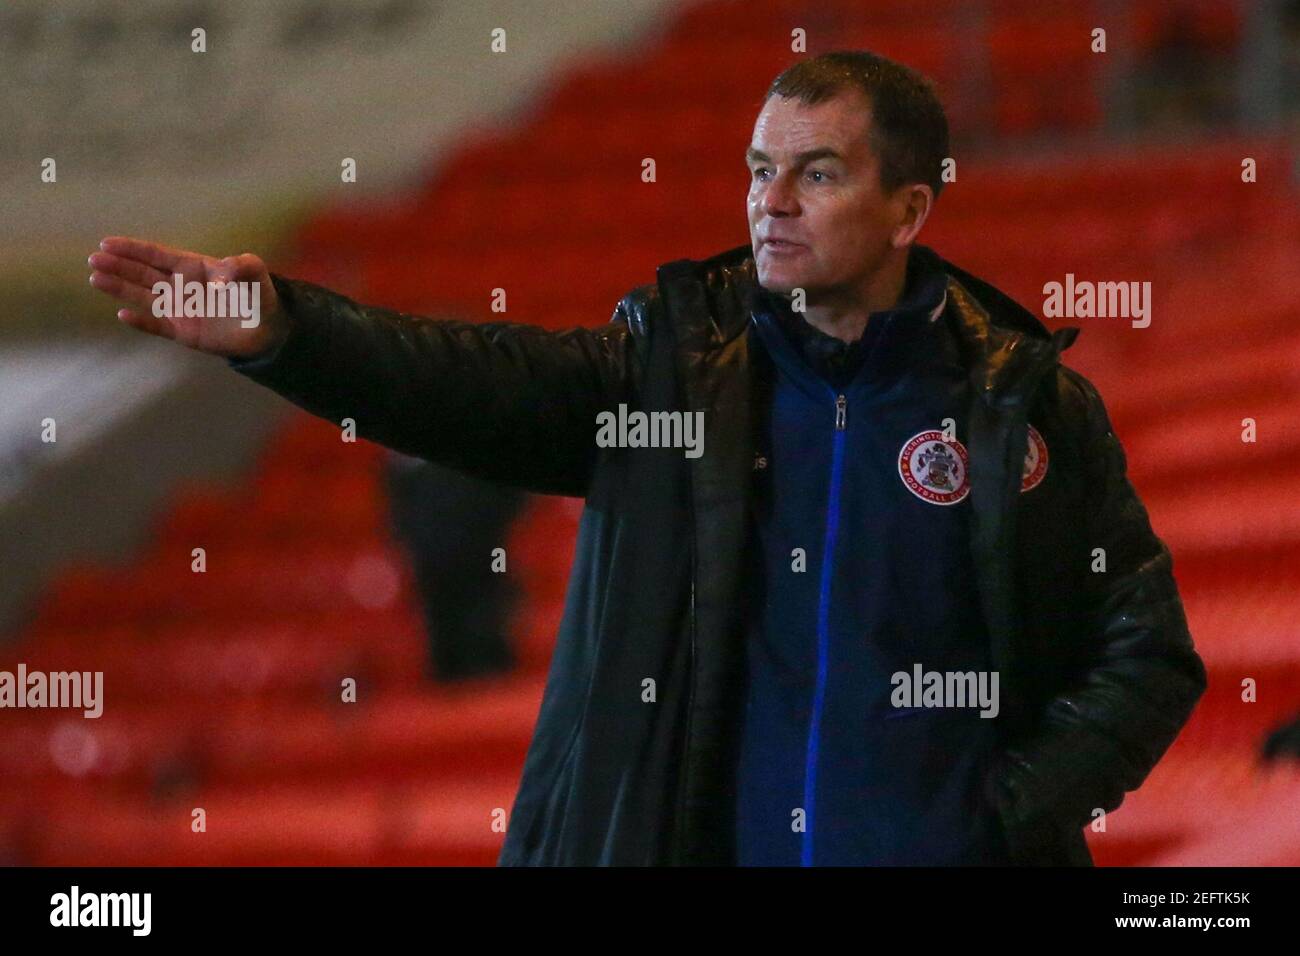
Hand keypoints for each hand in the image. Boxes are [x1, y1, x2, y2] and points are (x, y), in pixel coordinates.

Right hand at [88, 236, 287, 358]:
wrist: (267, 330)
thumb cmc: (259, 295)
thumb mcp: (255, 273)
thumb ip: (242, 265)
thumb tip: (223, 275)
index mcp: (192, 267)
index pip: (157, 255)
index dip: (133, 249)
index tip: (107, 243)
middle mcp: (180, 286)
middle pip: (143, 273)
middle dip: (119, 265)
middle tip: (94, 259)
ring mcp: (179, 309)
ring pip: (143, 296)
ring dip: (120, 288)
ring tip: (96, 279)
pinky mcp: (183, 331)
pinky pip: (157, 325)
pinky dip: (142, 321)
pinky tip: (124, 314)